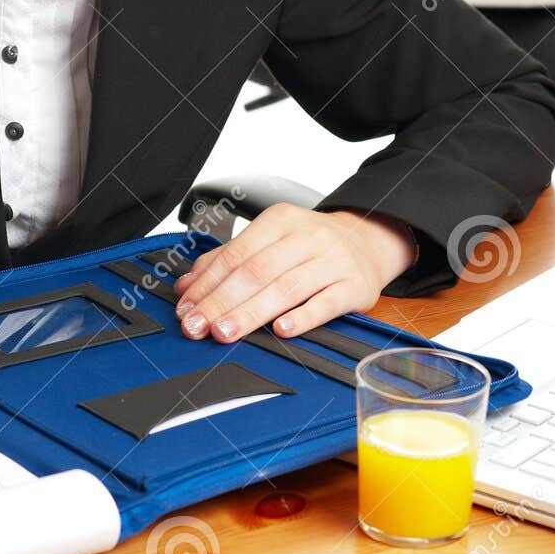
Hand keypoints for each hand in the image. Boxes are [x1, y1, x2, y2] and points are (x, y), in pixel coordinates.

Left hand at [172, 203, 417, 343]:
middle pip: (257, 272)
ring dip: (251, 313)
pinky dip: (302, 317)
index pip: (236, 254)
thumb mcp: (270, 239)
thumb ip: (227, 260)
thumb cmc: (310, 244)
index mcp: (280, 221)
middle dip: (222, 302)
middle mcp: (307, 237)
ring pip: (286, 288)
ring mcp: (333, 261)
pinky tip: (281, 330)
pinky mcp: (355, 286)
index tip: (186, 308)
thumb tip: (186, 286)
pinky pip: (326, 303)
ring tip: (226, 332)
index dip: (208, 284)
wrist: (368, 240)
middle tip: (199, 326)